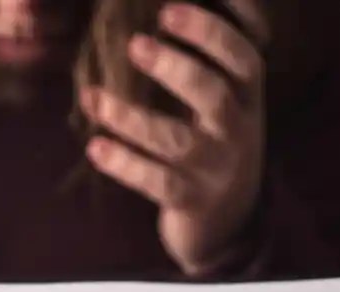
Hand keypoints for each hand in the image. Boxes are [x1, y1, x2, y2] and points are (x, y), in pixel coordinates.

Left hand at [81, 0, 269, 276]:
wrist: (229, 223)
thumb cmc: (215, 146)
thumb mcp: (223, 104)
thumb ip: (205, 66)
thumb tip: (158, 16)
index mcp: (247, 100)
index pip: (243, 60)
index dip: (211, 33)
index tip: (168, 11)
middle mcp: (237, 132)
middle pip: (213, 94)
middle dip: (175, 67)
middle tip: (134, 44)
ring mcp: (216, 170)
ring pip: (176, 141)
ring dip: (131, 117)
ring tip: (92, 96)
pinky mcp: (191, 201)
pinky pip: (156, 182)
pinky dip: (124, 164)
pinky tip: (95, 147)